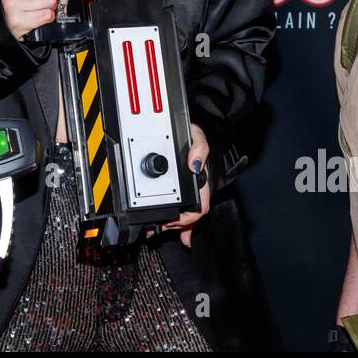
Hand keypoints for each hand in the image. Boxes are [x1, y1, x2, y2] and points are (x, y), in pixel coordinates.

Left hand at [160, 124, 210, 247]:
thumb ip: (199, 149)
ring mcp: (187, 190)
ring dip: (171, 225)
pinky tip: (165, 228)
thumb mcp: (197, 136)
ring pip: (183, 215)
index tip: (175, 220)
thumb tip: (194, 165)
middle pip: (190, 216)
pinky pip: (178, 209)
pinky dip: (173, 222)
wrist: (183, 129)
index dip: (189, 218)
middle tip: (159, 227)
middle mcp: (195, 188)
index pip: (200, 207)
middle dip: (175, 225)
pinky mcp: (179, 189)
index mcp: (201, 180)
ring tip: (155, 228)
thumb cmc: (192, 135)